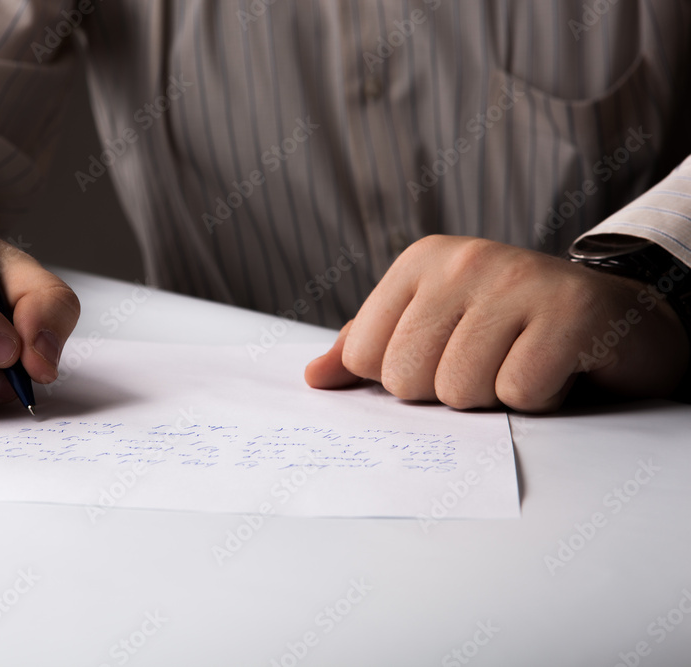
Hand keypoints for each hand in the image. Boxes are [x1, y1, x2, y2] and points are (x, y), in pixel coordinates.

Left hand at [305, 235, 687, 411]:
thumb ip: (369, 348)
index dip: (404, 379)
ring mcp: (517, 280)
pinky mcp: (569, 311)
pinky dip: (539, 399)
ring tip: (521, 361)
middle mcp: (464, 260)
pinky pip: (518, 394)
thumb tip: (313, 377)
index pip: (363, 357)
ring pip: (459, 390)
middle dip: (448, 391)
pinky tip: (556, 368)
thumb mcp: (434, 329)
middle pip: (405, 379)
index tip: (445, 356)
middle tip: (489, 361)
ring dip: (493, 396)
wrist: (616, 321)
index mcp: (420, 262)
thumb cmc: (513, 330)